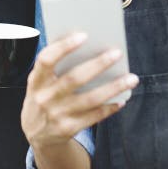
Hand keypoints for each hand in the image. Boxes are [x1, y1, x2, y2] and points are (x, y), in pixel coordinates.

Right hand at [21, 32, 138, 148]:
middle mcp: (44, 98)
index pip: (46, 60)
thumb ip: (55, 66)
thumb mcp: (39, 82)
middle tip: (117, 53)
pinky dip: (110, 107)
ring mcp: (57, 115)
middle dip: (98, 64)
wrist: (36, 134)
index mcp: (36, 80)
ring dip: (113, 87)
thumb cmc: (43, 97)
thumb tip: (86, 46)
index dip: (63, 47)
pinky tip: (121, 98)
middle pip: (74, 78)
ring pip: (90, 99)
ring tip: (132, 78)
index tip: (84, 35)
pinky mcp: (69, 129)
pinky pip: (94, 116)